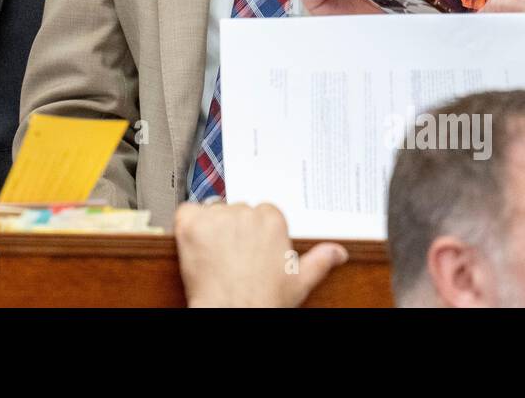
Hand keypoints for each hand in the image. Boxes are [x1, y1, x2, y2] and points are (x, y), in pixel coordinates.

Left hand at [174, 201, 347, 306]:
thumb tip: (338, 252)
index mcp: (272, 219)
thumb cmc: (263, 302)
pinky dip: (187, 226)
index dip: (253, 234)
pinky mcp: (191, 223)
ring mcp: (217, 216)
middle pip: (236, 210)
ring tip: (215, 257)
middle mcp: (245, 212)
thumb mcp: (299, 282)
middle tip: (232, 257)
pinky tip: (195, 245)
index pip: (260, 213)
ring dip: (210, 229)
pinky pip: (186, 212)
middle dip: (232, 230)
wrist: (232, 313)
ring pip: (211, 212)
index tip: (250, 250)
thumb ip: (320, 260)